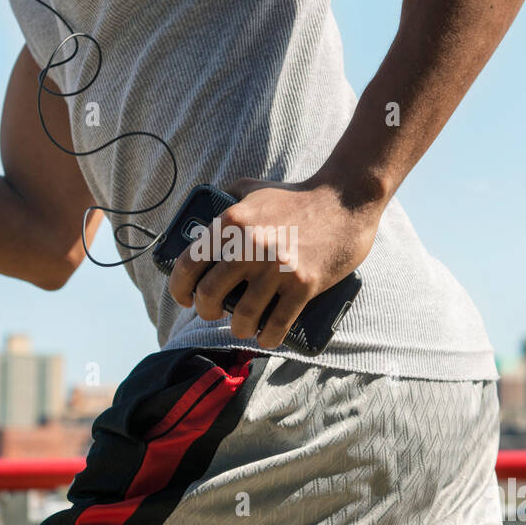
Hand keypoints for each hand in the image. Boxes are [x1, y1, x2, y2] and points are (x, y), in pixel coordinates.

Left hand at [168, 175, 382, 348]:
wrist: (346, 201)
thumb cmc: (296, 196)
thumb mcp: (252, 187)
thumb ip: (225, 199)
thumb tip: (200, 223)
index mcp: (232, 222)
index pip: (189, 264)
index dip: (179, 288)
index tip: (184, 298)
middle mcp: (250, 246)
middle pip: (210, 295)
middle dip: (205, 311)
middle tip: (212, 312)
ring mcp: (277, 268)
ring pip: (242, 316)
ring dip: (238, 327)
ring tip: (242, 326)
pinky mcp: (303, 285)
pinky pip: (276, 324)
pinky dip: (267, 337)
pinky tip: (264, 337)